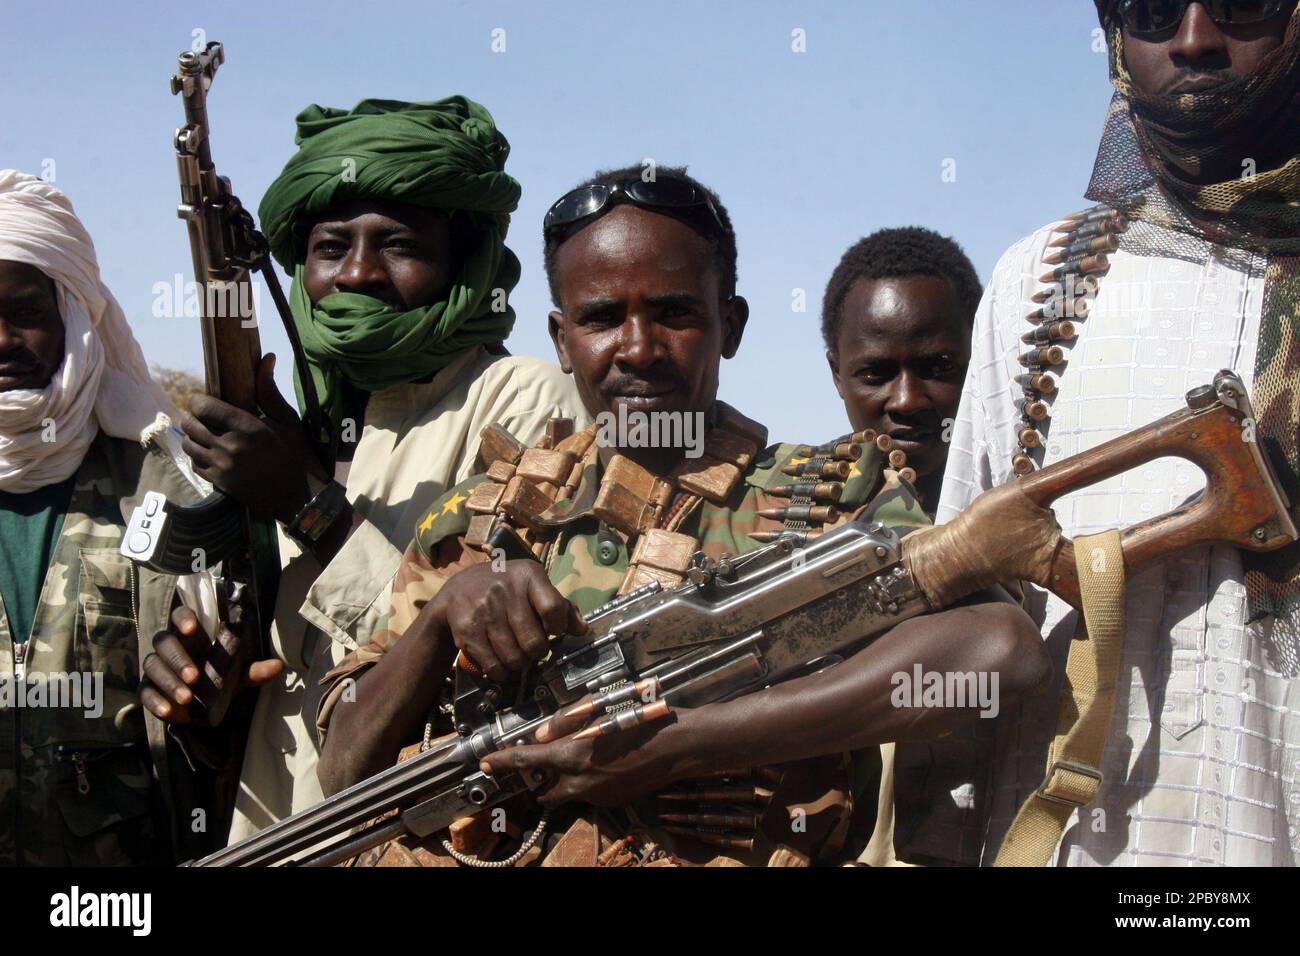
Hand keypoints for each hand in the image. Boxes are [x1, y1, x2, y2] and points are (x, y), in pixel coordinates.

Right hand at [140, 606, 283, 724]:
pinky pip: (145, 692)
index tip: (192, 627)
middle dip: (178, 657)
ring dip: (169, 680)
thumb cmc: (218, 681)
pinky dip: (155, 701)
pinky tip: (169, 710)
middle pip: (164, 642)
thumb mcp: (237, 676)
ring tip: (186, 697)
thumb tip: (278, 666)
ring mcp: (157, 668)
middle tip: (194, 675)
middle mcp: (171, 649)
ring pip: (153, 665)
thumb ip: (253, 670)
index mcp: (192, 638)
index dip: (183, 618)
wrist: (201, 708)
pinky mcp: (149, 689)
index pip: (181, 617)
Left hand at [180, 353, 327, 523]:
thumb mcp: (287, 420)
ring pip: (189, 445)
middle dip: (191, 417)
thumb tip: (266, 357)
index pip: (203, 407)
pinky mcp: (220, 483)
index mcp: (246, 427)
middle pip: (191, 425)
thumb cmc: (297, 455)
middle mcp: (230, 446)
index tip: (200, 399)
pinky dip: (196, 456)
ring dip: (191, 437)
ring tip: (200, 433)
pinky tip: (207, 452)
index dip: (196, 400)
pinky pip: (195, 465)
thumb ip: (269, 390)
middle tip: (199, 415)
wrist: (299, 497)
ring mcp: (222, 466)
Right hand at [429, 560, 586, 682]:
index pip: (553, 608)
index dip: (558, 627)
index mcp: (528, 575)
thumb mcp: (534, 586)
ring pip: (514, 658)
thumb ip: (561, 606)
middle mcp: (504, 589)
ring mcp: (484, 610)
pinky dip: (502, 672)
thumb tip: (583, 629)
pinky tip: (503, 664)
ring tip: (518, 655)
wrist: (459, 588)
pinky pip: (493, 665)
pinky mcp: (467, 630)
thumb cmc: (507, 588)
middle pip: (534, 642)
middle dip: (537, 651)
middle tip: (533, 648)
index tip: (553, 631)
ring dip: (520, 664)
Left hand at [480, 705, 683, 807]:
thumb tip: (542, 734)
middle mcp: (580, 781)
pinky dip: (586, 783)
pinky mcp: (612, 802)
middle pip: (542, 792)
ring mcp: (597, 796)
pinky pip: (589, 795)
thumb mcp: (598, 711)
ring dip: (562, 782)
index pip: (526, 761)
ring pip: (566, 794)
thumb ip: (565, 724)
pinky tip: (602, 765)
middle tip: (532, 770)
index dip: (502, 763)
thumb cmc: (640, 720)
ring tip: (574, 762)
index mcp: (573, 755)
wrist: (679, 747)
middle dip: (534, 784)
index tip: (486, 763)